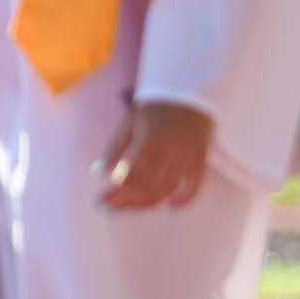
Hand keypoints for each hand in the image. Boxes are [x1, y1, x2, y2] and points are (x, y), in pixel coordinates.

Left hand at [96, 101, 213, 209]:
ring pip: (168, 188)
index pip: (130, 175)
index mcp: (149, 139)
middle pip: (148, 186)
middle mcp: (170, 149)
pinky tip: (172, 206)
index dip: (114, 193)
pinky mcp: (200, 156)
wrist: (188, 89)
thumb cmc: (153, 107)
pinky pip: (196, 183)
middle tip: (110, 208)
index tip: (100, 201)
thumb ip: (114, 149)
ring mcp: (187, 154)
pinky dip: (185, 198)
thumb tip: (99, 175)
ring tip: (129, 207)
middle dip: (126, 202)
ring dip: (148, 203)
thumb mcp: (129, 122)